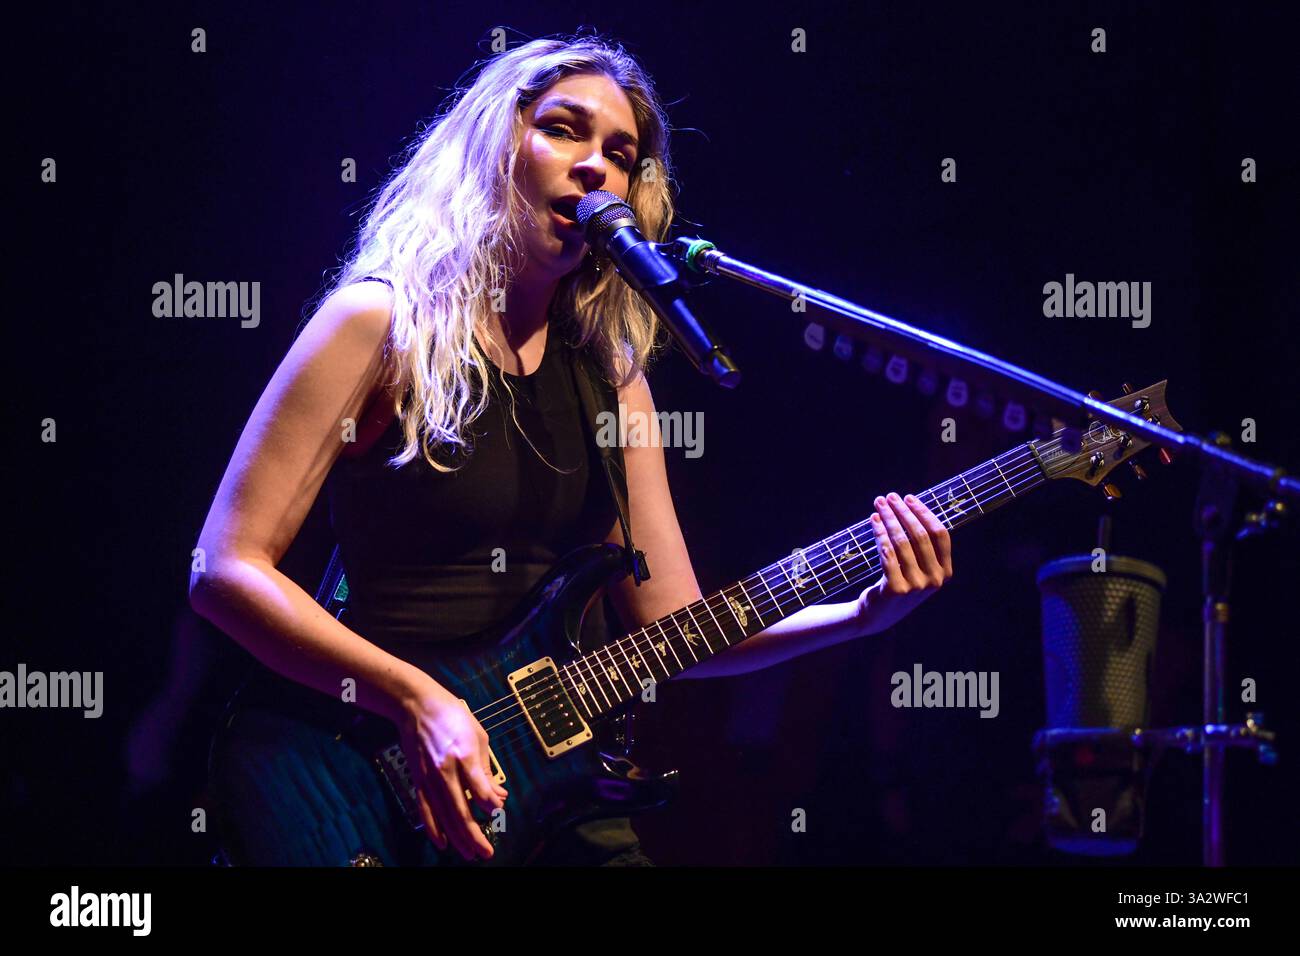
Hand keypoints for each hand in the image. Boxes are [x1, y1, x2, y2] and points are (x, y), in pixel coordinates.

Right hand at [396, 680, 508, 860]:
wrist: (416, 705)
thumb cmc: (452, 716)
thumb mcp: (477, 735)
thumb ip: (486, 768)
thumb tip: (498, 795)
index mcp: (465, 755)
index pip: (480, 789)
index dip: (490, 804)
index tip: (498, 810)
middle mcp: (446, 770)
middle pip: (461, 811)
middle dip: (475, 836)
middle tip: (486, 853)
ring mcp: (429, 777)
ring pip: (444, 816)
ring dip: (458, 839)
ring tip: (471, 854)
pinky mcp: (418, 780)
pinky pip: (425, 810)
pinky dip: (433, 829)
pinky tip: (443, 843)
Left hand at [856, 492, 952, 635]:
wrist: (877, 615)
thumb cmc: (898, 582)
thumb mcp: (917, 566)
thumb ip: (920, 543)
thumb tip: (910, 504)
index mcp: (945, 572)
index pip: (940, 535)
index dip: (924, 513)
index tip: (909, 498)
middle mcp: (934, 580)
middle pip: (919, 535)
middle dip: (903, 511)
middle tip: (890, 496)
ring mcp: (916, 586)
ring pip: (901, 542)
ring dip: (889, 518)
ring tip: (879, 503)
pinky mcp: (896, 589)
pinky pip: (886, 553)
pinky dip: (879, 533)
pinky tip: (873, 520)